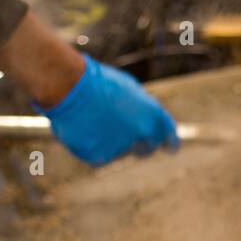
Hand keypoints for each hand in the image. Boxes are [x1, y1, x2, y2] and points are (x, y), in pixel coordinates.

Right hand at [35, 55, 179, 165]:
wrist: (69, 86)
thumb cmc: (100, 83)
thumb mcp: (130, 92)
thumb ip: (143, 113)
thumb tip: (146, 128)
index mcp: (154, 117)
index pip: (169, 138)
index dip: (170, 143)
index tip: (170, 149)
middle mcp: (142, 137)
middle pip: (146, 149)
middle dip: (140, 145)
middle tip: (126, 132)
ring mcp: (120, 150)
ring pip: (120, 152)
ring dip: (112, 141)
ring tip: (94, 118)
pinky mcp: (99, 158)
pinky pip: (99, 155)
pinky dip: (93, 146)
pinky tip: (84, 128)